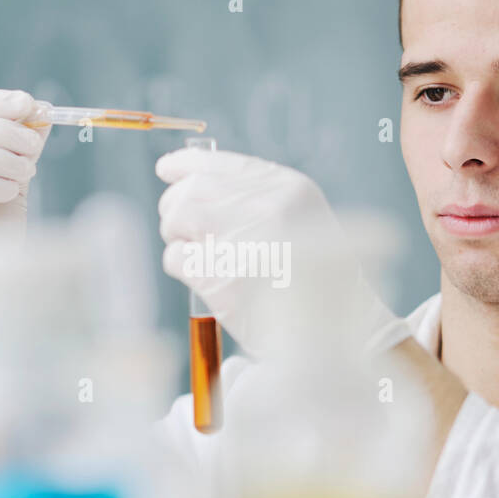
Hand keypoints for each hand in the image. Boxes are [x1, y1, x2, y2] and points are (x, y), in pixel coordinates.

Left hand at [156, 147, 409, 360]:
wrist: (331, 334)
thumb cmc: (312, 283)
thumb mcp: (300, 223)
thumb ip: (254, 199)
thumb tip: (184, 178)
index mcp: (289, 189)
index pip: (222, 163)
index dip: (187, 164)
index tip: (167, 169)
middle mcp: (268, 206)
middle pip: (193, 189)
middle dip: (178, 208)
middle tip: (182, 230)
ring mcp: (244, 239)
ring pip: (178, 217)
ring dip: (178, 237)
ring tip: (203, 257)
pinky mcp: (220, 275)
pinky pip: (176, 256)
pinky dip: (181, 266)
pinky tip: (204, 279)